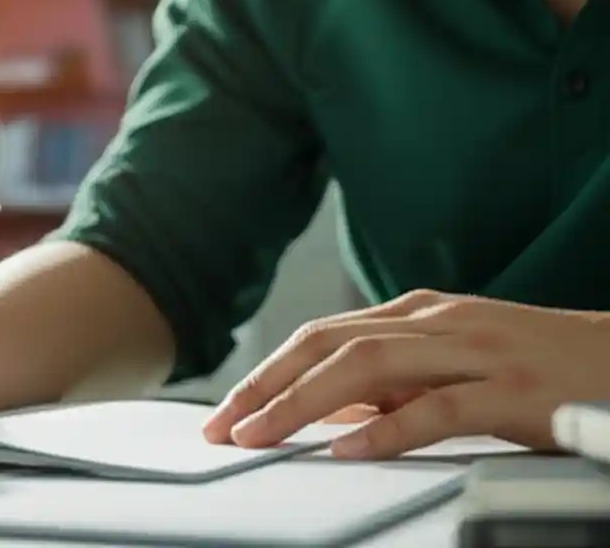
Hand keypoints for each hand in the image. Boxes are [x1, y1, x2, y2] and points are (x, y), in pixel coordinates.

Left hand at [201, 290, 609, 458]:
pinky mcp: (515, 388)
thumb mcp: (455, 364)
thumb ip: (395, 383)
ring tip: (261, 436)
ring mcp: (476, 350)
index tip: (225, 410)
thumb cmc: (541, 367)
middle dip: (266, 386)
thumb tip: (328, 411)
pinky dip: (389, 429)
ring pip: (369, 367)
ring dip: (303, 403)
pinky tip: (348, 450)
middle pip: (328, 345)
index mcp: (419, 313)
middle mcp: (438, 321)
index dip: (265, 372)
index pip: (320, 337)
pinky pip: (441, 407)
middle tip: (223, 426)